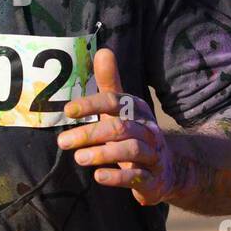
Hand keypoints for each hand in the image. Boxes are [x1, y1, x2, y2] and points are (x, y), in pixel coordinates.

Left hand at [57, 47, 176, 206]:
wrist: (167, 170)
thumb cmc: (134, 133)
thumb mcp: (123, 109)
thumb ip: (110, 83)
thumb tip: (102, 50)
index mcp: (137, 110)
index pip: (115, 102)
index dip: (91, 105)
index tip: (67, 111)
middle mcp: (148, 130)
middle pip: (120, 127)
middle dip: (90, 133)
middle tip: (63, 142)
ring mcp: (153, 155)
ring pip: (130, 150)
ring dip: (103, 153)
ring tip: (78, 158)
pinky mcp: (153, 179)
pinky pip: (137, 177)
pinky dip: (117, 177)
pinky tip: (98, 177)